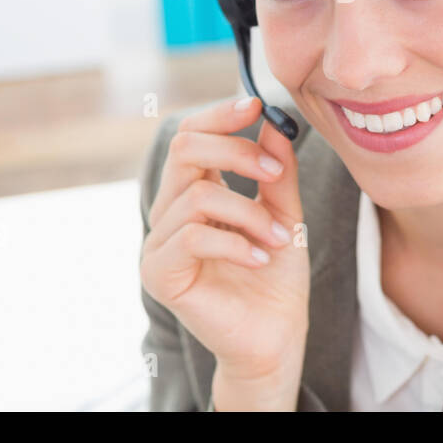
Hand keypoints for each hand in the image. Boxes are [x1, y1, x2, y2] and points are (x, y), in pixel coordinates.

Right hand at [140, 95, 309, 404]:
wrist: (274, 337)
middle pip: (185, 150)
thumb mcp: (284, 214)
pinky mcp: (159, 275)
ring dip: (249, 213)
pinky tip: (261, 258)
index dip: (218, 115)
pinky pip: (192, 237)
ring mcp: (158, 243)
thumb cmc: (275, 277)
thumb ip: (277, 172)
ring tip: (279, 239)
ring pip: (198, 196)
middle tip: (275, 172)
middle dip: (236, 152)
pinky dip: (235, 243)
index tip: (255, 105)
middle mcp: (169, 212)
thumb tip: (274, 122)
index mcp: (193, 192)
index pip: (191, 136)